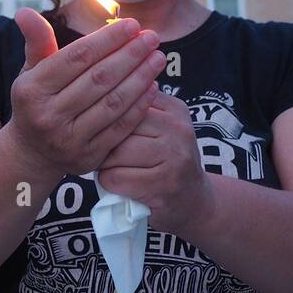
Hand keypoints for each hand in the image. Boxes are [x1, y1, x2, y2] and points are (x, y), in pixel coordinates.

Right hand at [7, 8, 162, 177]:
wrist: (32, 153)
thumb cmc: (36, 101)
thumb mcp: (31, 72)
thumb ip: (36, 41)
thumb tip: (24, 10)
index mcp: (31, 90)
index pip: (76, 58)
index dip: (108, 39)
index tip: (132, 24)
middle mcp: (48, 116)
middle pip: (98, 79)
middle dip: (130, 55)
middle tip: (152, 38)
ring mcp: (68, 140)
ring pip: (113, 102)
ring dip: (140, 78)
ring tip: (157, 58)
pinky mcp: (88, 157)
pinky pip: (120, 127)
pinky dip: (139, 105)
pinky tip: (152, 86)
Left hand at [97, 92, 213, 238]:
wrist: (193, 199)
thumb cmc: (166, 159)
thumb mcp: (162, 127)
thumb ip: (137, 109)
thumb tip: (100, 93)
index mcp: (174, 109)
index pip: (127, 101)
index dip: (107, 117)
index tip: (101, 127)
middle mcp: (177, 130)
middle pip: (119, 126)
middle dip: (102, 140)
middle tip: (102, 151)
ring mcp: (172, 158)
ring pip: (115, 152)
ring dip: (104, 163)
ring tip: (111, 167)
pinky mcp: (161, 185)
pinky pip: (115, 177)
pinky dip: (108, 182)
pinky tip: (117, 183)